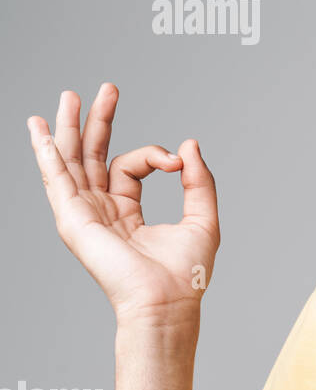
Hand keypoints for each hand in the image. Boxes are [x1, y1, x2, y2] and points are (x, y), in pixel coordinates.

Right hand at [26, 84, 219, 323]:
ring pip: (71, 163)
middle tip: (105, 88)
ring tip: (67, 97)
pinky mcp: (75, 221)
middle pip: (91, 156)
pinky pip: (56, 182)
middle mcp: (101, 211)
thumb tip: (189, 144)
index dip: (154, 155)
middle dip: (96, 121)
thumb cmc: (186, 272)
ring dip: (67, 128)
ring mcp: (85, 216)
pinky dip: (47, 155)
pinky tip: (39, 132)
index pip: (131, 166)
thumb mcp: (202, 217)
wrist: (168, 301)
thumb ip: (198, 180)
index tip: (176, 161)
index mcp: (127, 211)